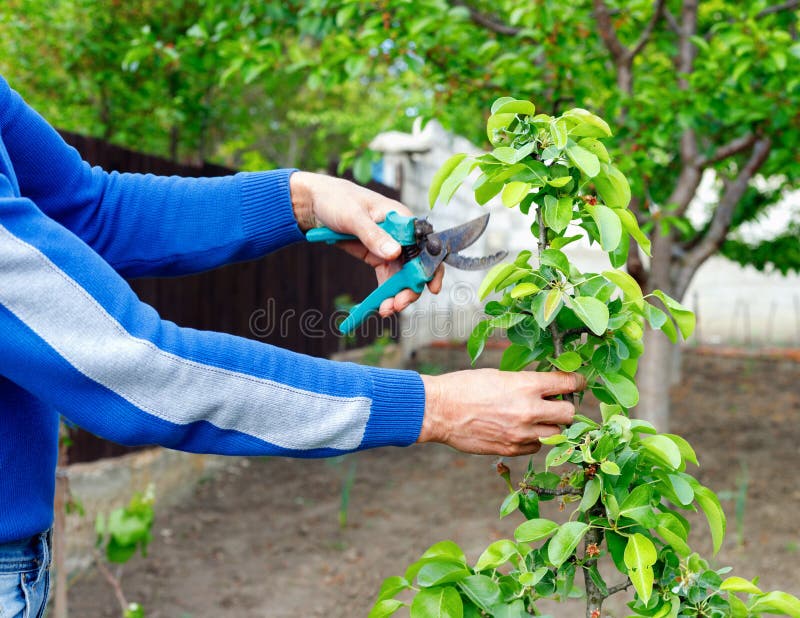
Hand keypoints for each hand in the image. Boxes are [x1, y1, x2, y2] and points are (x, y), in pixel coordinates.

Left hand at [290, 171, 443, 316]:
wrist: (317, 203)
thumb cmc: (338, 200)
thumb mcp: (354, 216)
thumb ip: (374, 235)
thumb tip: (395, 254)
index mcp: (402, 219)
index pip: (426, 244)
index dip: (432, 267)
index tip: (431, 287)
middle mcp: (401, 235)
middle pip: (416, 266)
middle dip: (410, 288)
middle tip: (398, 305)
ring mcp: (390, 247)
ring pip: (402, 276)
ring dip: (397, 294)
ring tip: (385, 310)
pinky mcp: (378, 257)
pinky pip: (387, 278)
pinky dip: (385, 292)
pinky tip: (379, 305)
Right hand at [417, 369, 586, 455]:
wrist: (439, 411)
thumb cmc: (464, 387)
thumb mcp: (499, 376)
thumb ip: (525, 383)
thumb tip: (545, 388)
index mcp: (526, 385)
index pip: (567, 383)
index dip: (577, 382)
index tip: (578, 382)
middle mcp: (529, 410)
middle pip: (570, 413)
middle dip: (566, 407)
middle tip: (557, 403)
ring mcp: (521, 433)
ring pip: (556, 434)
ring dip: (551, 426)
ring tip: (537, 418)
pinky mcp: (511, 449)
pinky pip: (536, 447)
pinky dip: (534, 439)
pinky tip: (521, 430)